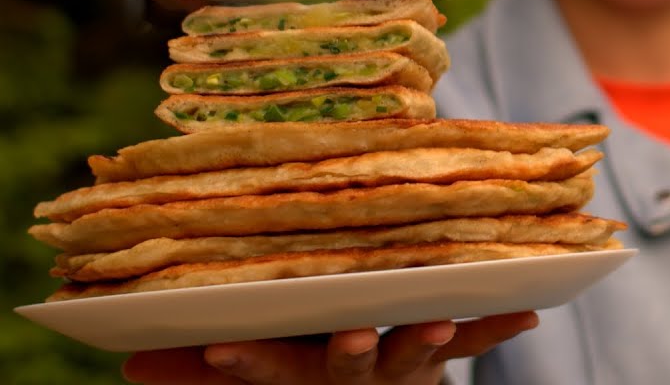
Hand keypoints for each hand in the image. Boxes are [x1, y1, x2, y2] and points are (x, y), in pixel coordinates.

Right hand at [122, 312, 538, 383]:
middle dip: (345, 352)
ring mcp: (398, 365)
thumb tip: (129, 368)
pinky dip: (496, 325)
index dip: (244, 360)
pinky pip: (471, 341)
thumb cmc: (301, 365)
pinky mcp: (438, 355)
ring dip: (423, 342)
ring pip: (408, 355)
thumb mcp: (252, 371)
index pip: (262, 369)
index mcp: (298, 370)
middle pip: (343, 365)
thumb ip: (198, 370)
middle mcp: (349, 372)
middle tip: (350, 337)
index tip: (219, 346)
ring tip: (435, 328)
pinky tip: (528, 310)